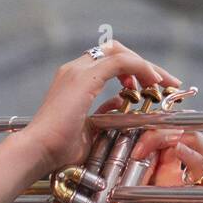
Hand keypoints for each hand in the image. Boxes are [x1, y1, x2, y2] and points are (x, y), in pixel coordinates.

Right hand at [17, 39, 181, 176]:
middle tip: (165, 82)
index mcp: (74, 80)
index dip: (134, 70)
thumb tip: (121, 107)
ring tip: (163, 83)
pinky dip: (141, 69)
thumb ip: (105, 116)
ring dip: (146, 66)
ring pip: (120, 52)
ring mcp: (78, 71)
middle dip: (144, 64)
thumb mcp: (90, 130)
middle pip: (117, 51)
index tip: (151, 87)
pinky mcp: (84, 78)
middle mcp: (74, 69)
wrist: (38, 152)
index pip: (108, 61)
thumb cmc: (58, 150)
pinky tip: (153, 84)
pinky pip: (122, 62)